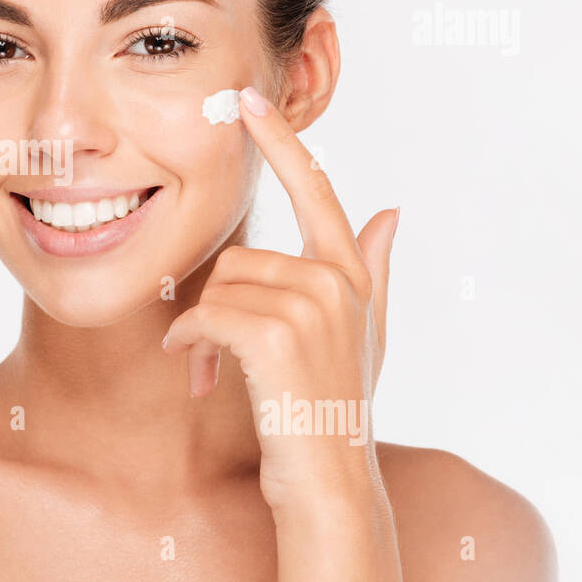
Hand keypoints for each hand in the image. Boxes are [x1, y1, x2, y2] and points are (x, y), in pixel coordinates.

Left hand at [161, 85, 400, 564]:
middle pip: (240, 257)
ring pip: (219, 287)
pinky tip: (196, 376)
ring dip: (200, 334)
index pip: (315, 190)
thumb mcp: (362, 336)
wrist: (326, 481)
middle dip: (216, 308)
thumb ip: (373, 269)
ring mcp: (311, 306)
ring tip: (210, 372)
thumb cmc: (332, 407)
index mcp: (349, 274)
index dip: (280, 142)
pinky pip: (207, 315)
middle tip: (211, 354)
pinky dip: (190, 345)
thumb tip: (392, 210)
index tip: (248, 100)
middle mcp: (336, 281)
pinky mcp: (276, 334)